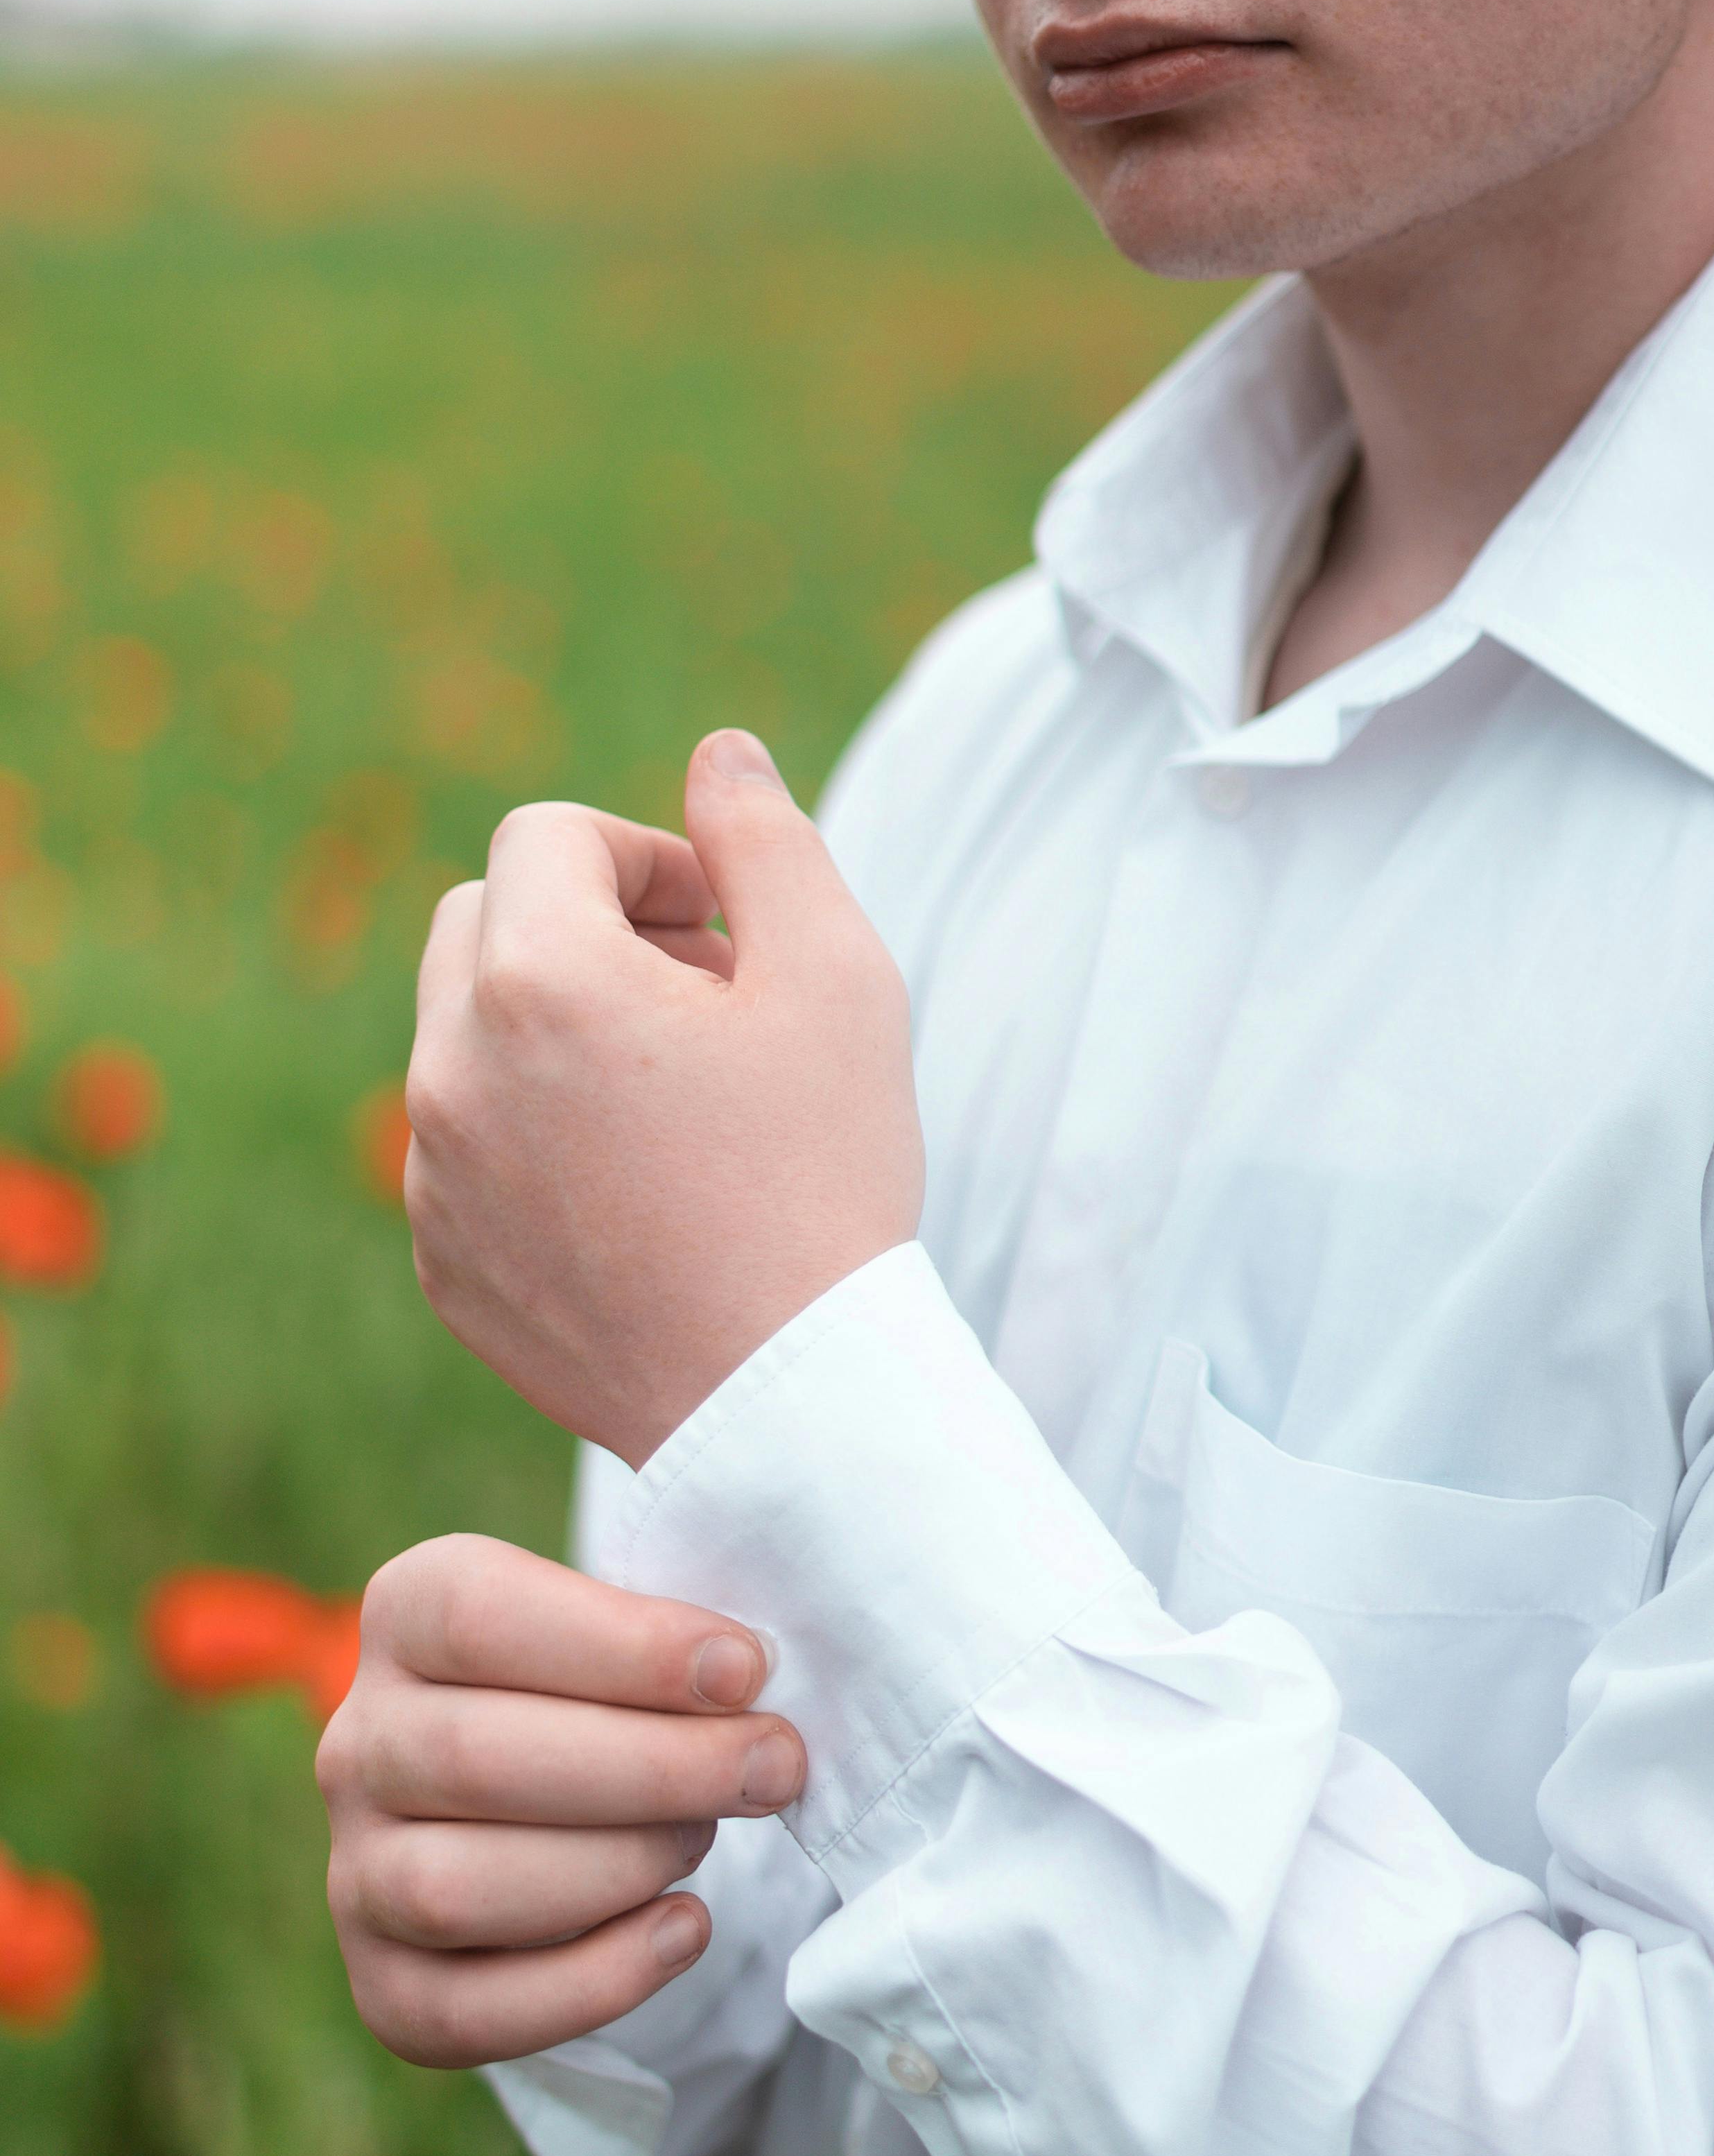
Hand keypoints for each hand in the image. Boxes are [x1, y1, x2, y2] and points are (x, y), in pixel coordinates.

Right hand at [319, 1532, 808, 2067]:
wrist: (602, 1798)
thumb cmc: (662, 1675)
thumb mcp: (672, 1598)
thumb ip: (715, 1566)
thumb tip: (857, 1518)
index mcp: (413, 1605)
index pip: (483, 1617)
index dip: (622, 1648)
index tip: (754, 1665)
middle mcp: (358, 1730)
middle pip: (480, 1759)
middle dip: (656, 1768)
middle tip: (781, 1765)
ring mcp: (354, 1861)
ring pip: (459, 1883)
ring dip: (616, 1869)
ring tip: (713, 1841)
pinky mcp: (382, 1977)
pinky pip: (456, 2008)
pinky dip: (581, 1984)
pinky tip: (682, 1933)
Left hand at [406, 728, 924, 1467]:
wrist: (789, 1402)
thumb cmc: (826, 1176)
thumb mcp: (836, 975)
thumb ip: (767, 838)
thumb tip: (717, 753)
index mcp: (537, 980)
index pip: (548, 836)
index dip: (649, 857)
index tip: (727, 928)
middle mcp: (451, 1070)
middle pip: (485, 921)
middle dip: (588, 926)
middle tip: (706, 997)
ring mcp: (435, 1176)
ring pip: (468, 1037)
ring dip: (561, 1028)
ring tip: (683, 1097)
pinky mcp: (441, 1261)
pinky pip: (467, 1146)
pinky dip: (538, 1134)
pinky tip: (646, 1190)